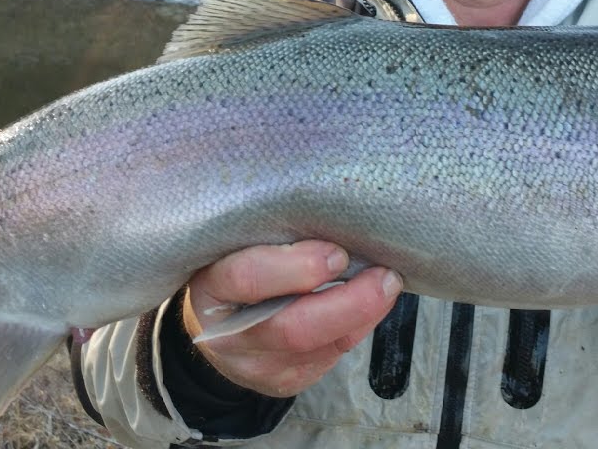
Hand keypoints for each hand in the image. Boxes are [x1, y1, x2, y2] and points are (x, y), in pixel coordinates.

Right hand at [181, 240, 402, 397]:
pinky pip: (328, 358)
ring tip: (387, 285)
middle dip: (348, 303)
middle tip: (384, 277)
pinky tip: (370, 307)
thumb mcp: (241, 242)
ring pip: (318, 349)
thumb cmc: (237, 264)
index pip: (246, 278)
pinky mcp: (280, 381)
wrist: (219, 320)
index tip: (337, 253)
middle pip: (292, 328)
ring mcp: (253, 365)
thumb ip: (276, 232)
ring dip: (362, 315)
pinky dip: (356, 329)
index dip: (298, 267)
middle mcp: (226, 334)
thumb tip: (338, 216)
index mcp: (210, 286)